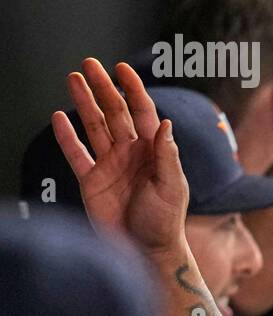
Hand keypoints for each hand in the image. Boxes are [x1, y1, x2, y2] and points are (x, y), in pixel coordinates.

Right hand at [52, 59, 188, 255]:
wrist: (145, 251)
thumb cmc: (165, 222)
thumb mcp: (171, 187)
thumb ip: (167, 155)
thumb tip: (165, 122)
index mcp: (153, 151)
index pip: (143, 112)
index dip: (133, 89)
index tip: (122, 68)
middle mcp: (130, 153)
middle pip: (114, 112)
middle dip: (103, 87)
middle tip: (90, 64)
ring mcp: (110, 165)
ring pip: (94, 126)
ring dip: (84, 102)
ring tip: (73, 78)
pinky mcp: (91, 181)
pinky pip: (76, 154)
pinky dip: (67, 136)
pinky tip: (58, 117)